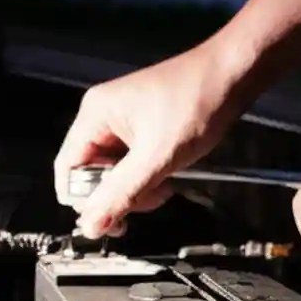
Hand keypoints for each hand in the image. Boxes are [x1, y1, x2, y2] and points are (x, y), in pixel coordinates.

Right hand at [54, 39, 247, 237]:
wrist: (233, 76)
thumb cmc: (197, 101)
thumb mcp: (157, 157)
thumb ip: (121, 193)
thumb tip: (91, 224)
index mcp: (95, 114)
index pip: (68, 168)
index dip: (83, 198)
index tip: (107, 219)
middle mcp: (103, 115)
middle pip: (91, 173)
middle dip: (116, 194)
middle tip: (144, 201)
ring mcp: (123, 122)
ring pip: (114, 172)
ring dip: (135, 188)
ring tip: (162, 187)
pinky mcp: (143, 128)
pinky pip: (133, 164)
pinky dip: (147, 177)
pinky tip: (167, 178)